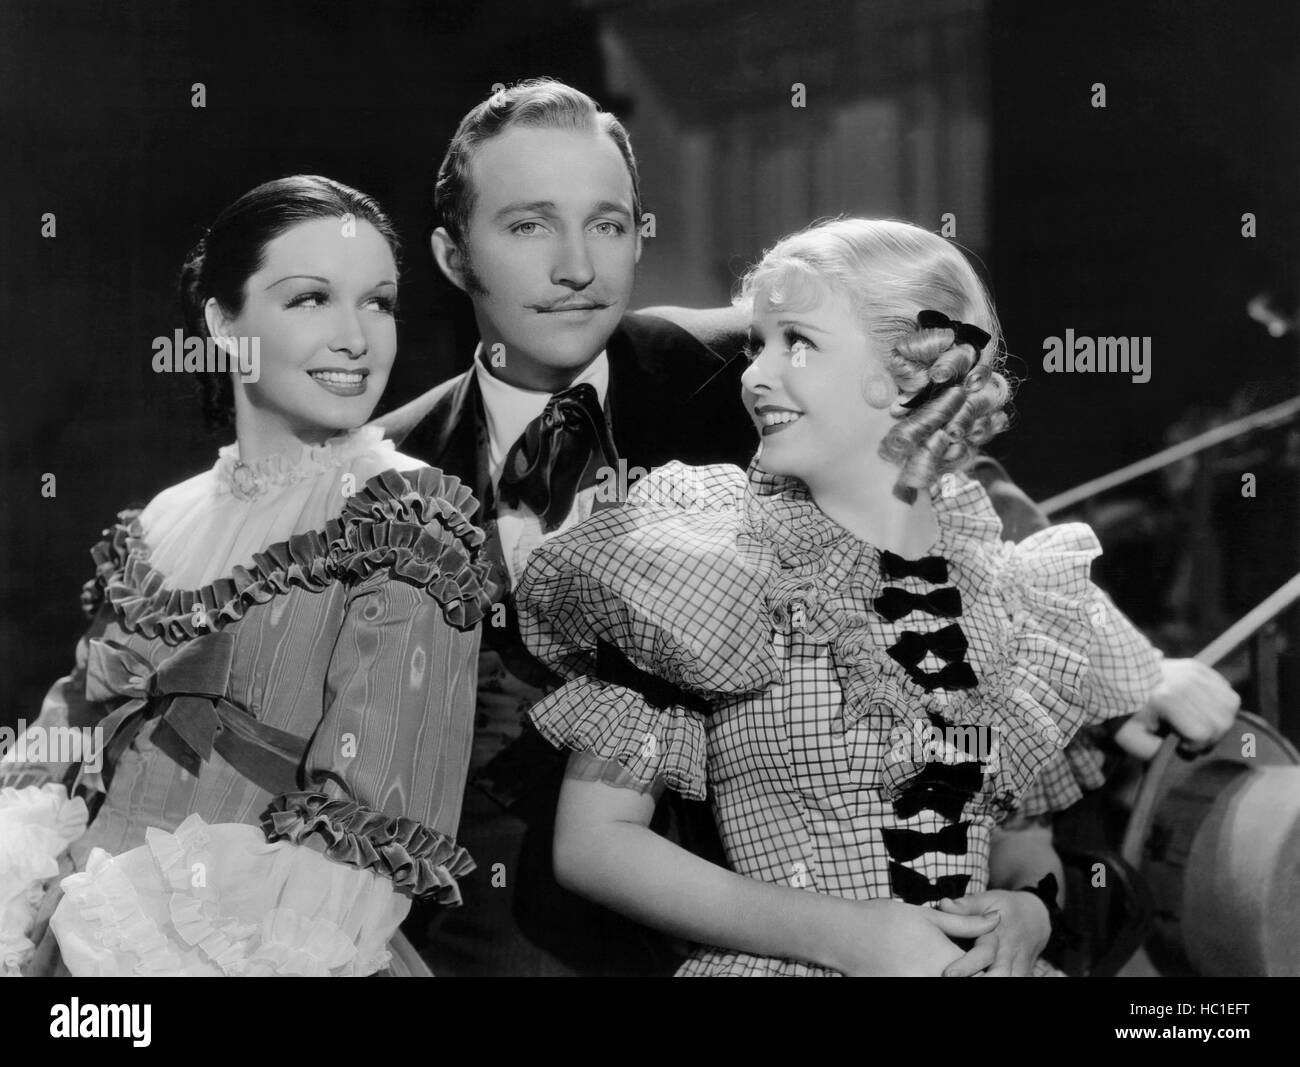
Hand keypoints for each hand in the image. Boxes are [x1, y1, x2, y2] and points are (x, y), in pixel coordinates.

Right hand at [825, 897, 999, 975]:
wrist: (845, 934)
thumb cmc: (886, 919)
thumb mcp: (928, 916)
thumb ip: (966, 923)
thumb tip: (997, 920)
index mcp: (946, 957)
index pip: (983, 967)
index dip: (985, 959)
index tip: (977, 948)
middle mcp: (936, 978)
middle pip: (970, 979)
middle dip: (972, 970)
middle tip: (956, 959)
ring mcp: (918, 987)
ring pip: (947, 984)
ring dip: (952, 975)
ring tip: (939, 964)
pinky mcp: (902, 991)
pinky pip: (924, 987)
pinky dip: (927, 977)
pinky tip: (917, 968)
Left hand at [937, 889, 1050, 975]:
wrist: (1036, 917)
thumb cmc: (1005, 907)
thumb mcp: (987, 899)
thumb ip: (965, 905)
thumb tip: (943, 904)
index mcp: (997, 934)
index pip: (984, 953)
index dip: (967, 965)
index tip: (948, 973)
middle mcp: (1008, 953)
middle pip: (999, 975)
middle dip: (978, 980)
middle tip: (952, 980)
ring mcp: (1017, 966)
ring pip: (1008, 980)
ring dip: (989, 981)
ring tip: (964, 983)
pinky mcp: (1022, 974)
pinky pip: (1013, 981)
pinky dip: (998, 981)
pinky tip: (979, 978)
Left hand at [1116, 658, 1238, 759]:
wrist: (1117, 679)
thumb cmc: (1125, 711)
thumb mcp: (1129, 737)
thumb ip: (1153, 753)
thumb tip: (1178, 755)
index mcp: (1167, 700)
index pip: (1202, 732)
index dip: (1193, 745)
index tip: (1178, 743)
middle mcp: (1186, 683)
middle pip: (1222, 720)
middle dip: (1210, 736)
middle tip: (1190, 735)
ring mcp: (1194, 672)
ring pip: (1231, 704)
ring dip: (1219, 719)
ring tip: (1199, 722)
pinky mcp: (1199, 667)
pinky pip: (1227, 689)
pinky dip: (1220, 703)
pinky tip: (1201, 708)